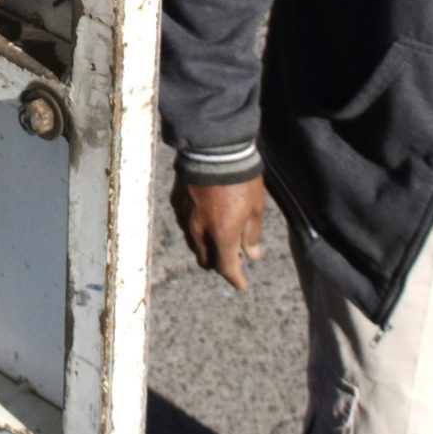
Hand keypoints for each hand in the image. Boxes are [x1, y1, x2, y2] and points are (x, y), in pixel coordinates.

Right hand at [173, 174, 267, 291]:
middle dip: (219, 263)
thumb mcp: (255, 208)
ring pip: (193, 244)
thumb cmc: (241, 178)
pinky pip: (186, 224)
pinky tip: (206, 217)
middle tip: (233, 256)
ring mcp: (185, 218)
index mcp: (222, 235)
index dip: (236, 279)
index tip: (242, 285)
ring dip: (206, 246)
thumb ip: (252, 235)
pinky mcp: (177, 203)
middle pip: (206, 260)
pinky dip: (196, 227)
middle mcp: (199, 232)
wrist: (215, 148)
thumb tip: (252, 255)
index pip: (226, 268)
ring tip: (220, 236)